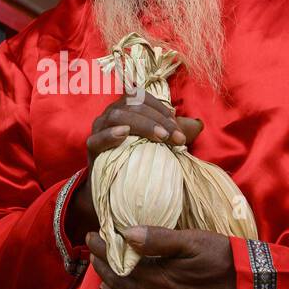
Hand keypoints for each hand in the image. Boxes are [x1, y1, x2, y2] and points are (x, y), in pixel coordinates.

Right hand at [66, 92, 202, 243]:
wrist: (114, 190)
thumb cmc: (137, 162)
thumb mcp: (156, 144)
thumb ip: (170, 132)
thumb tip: (197, 125)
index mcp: (124, 109)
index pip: (141, 97)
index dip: (160, 107)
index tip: (177, 125)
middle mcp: (110, 115)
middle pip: (132, 106)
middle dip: (157, 119)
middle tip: (175, 137)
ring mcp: (98, 129)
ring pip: (117, 116)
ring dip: (142, 125)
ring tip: (160, 137)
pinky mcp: (91, 147)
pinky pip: (97, 138)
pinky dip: (111, 134)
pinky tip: (124, 134)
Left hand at [88, 225, 235, 288]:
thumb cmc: (221, 259)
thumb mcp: (191, 241)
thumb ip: (157, 240)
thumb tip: (126, 235)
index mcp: (154, 278)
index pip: (117, 263)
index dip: (100, 249)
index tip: (91, 236)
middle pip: (117, 285)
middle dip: (101, 268)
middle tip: (94, 253)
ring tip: (104, 283)